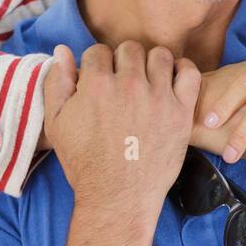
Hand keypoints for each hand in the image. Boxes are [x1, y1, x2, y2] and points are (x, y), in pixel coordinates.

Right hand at [43, 42, 199, 215]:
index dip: (97, 66)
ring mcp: (158, 98)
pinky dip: (182, 70)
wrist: (117, 196)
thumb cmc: (84, 163)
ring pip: (159, 55)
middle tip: (123, 83)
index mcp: (97, 84)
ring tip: (147, 81)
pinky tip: (172, 80)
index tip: (101, 81)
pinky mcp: (180, 113)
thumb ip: (56, 83)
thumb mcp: (56, 123)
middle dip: (123, 62)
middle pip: (129, 49)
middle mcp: (129, 85)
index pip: (98, 51)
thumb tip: (62, 51)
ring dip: (151, 63)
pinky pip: (189, 74)